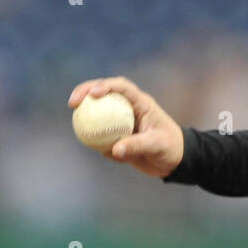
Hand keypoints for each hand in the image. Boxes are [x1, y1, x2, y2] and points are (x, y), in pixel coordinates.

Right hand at [68, 76, 184, 177]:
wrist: (175, 162)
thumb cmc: (171, 147)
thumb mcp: (156, 145)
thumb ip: (136, 146)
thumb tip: (114, 149)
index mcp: (140, 102)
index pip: (121, 87)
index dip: (105, 85)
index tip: (93, 94)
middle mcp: (128, 108)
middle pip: (103, 94)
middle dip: (84, 93)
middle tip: (72, 103)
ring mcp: (121, 122)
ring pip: (98, 115)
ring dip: (87, 120)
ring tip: (80, 131)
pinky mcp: (118, 136)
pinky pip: (103, 138)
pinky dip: (102, 146)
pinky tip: (112, 157)